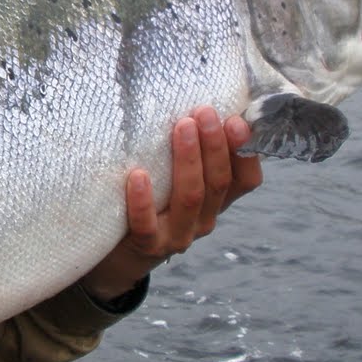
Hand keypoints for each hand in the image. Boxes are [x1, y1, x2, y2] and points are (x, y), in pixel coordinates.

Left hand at [79, 107, 263, 303]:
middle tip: (203, 111)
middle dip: (214, 145)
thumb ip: (187, 153)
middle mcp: (204, 219)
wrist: (115, 259)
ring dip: (189, 161)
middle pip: (218, 182)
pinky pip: (147, 225)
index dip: (246, 152)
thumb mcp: (173, 181)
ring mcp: (178, 236)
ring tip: (182, 127)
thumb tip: (189, 102)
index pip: (246, 179)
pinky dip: (143, 200)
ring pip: (190, 197)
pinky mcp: (147, 247)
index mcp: (216, 202)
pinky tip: (138, 175)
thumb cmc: (148, 205)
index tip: (236, 119)